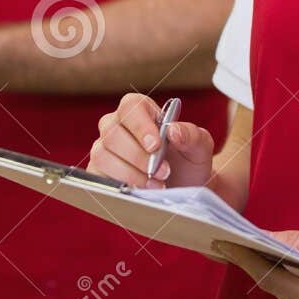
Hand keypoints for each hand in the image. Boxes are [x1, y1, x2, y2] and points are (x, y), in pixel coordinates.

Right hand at [88, 92, 212, 189]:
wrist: (184, 187)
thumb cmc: (188, 160)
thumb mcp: (200, 146)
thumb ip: (191, 135)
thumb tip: (173, 131)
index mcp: (140, 110)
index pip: (131, 107)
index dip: (140, 125)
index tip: (156, 145)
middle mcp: (117, 125)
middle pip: (113, 132)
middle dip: (138, 156)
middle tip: (163, 171)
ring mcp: (105, 148)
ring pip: (103, 155)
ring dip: (130, 173)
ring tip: (156, 184)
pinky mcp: (99, 172)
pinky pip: (98, 176)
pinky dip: (120, 185)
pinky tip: (140, 192)